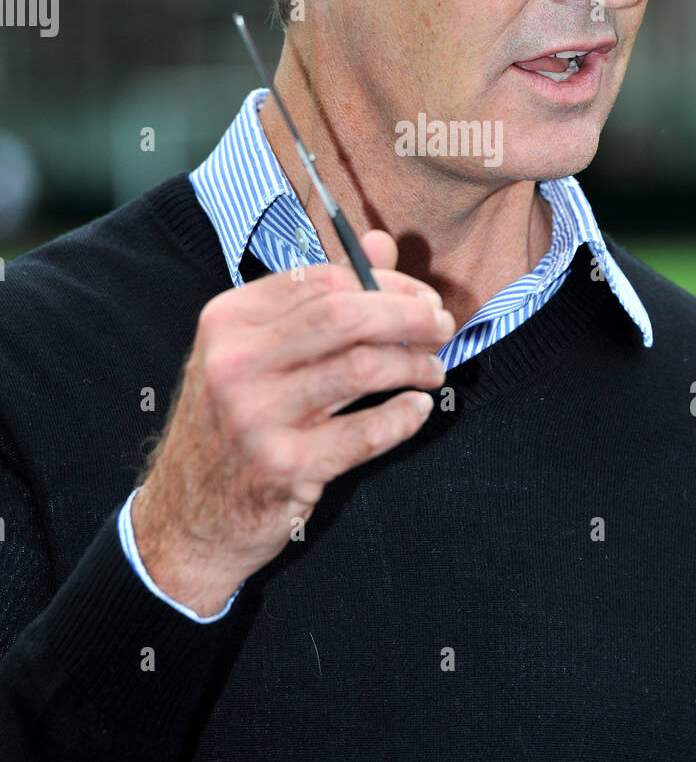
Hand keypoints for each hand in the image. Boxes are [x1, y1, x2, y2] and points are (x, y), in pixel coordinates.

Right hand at [130, 231, 453, 615]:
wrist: (187, 517)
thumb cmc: (231, 424)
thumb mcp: (255, 352)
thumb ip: (320, 297)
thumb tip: (381, 244)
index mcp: (228, 320)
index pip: (322, 280)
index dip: (385, 283)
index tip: (420, 297)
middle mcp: (235, 362)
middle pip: (345, 316)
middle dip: (409, 315)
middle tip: (442, 327)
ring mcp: (256, 416)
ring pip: (360, 368)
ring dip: (413, 365)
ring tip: (432, 370)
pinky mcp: (283, 466)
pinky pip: (366, 432)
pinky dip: (404, 416)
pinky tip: (416, 410)